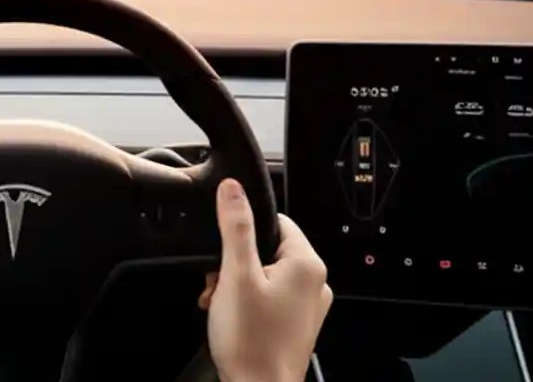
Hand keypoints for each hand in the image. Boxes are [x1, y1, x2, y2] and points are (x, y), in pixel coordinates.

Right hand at [198, 180, 331, 381]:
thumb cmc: (252, 342)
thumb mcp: (236, 275)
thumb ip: (235, 228)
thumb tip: (233, 189)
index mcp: (306, 264)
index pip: (275, 221)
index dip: (244, 231)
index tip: (225, 250)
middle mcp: (314, 283)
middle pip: (267, 249)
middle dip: (235, 262)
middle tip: (218, 284)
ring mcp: (307, 306)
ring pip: (265, 274)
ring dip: (237, 284)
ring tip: (221, 304)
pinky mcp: (296, 324)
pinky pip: (270, 298)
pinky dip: (248, 302)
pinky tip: (231, 317)